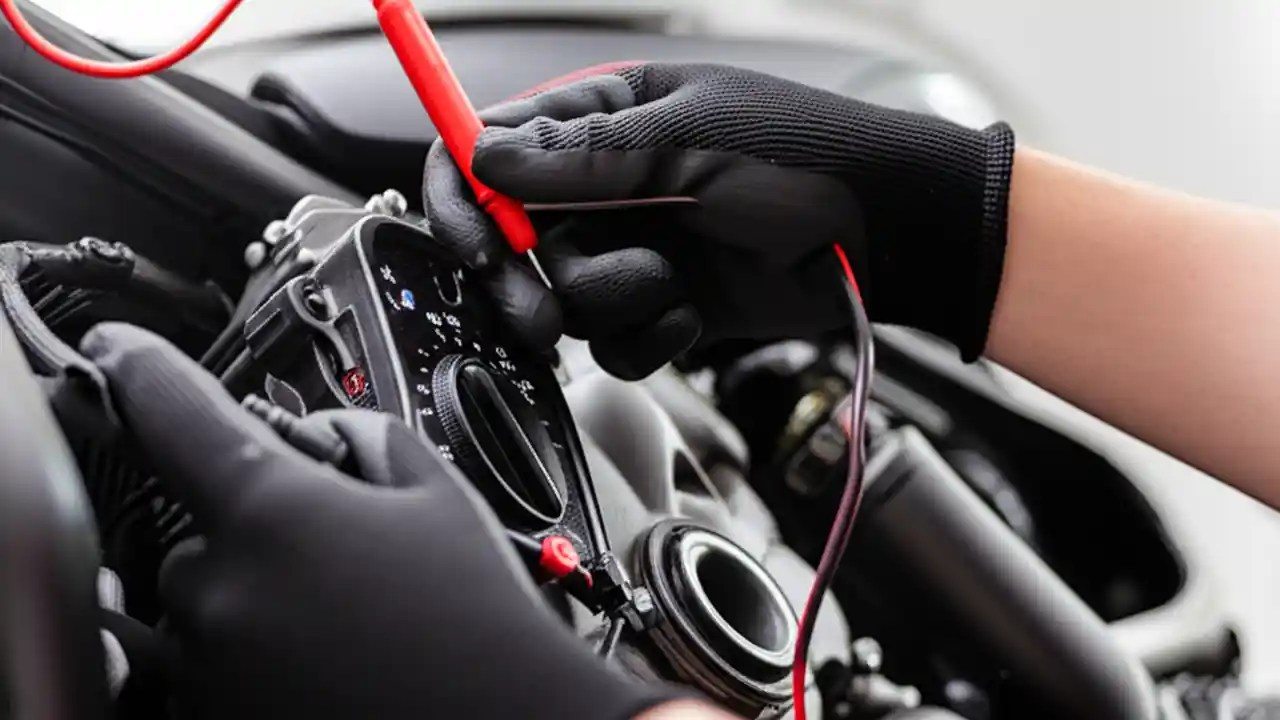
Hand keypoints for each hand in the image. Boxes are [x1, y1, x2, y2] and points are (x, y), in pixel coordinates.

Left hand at [80, 322, 678, 718]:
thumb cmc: (478, 625)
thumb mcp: (438, 498)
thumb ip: (364, 439)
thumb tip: (323, 433)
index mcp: (272, 512)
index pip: (172, 411)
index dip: (138, 366)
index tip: (117, 350)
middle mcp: (221, 591)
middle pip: (198, 536)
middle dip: (254, 538)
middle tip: (336, 559)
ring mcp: (210, 667)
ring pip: (203, 608)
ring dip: (252, 602)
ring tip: (343, 625)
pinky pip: (210, 669)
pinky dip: (252, 659)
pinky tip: (327, 662)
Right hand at [424, 62, 1015, 376]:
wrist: (888, 235)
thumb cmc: (807, 158)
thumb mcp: (689, 141)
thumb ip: (581, 157)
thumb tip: (485, 156)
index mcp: (602, 119)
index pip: (489, 149)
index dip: (464, 197)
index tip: (475, 242)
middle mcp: (606, 187)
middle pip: (509, 239)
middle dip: (519, 277)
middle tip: (534, 307)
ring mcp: (633, 249)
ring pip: (563, 297)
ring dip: (612, 298)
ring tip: (672, 279)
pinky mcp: (661, 307)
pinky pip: (612, 342)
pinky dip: (647, 334)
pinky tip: (691, 314)